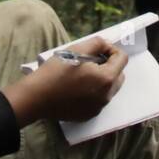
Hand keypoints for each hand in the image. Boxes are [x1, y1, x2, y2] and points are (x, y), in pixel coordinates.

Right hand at [2, 37, 127, 126]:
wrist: (36, 98)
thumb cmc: (55, 72)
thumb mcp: (75, 50)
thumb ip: (97, 43)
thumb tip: (106, 45)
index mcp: (106, 79)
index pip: (122, 59)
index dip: (111, 50)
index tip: (97, 49)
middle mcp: (106, 96)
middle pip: (119, 75)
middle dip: (110, 65)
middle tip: (91, 60)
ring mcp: (98, 108)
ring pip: (110, 88)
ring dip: (102, 79)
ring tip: (83, 73)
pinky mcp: (89, 115)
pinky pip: (99, 100)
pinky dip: (94, 91)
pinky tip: (77, 87)